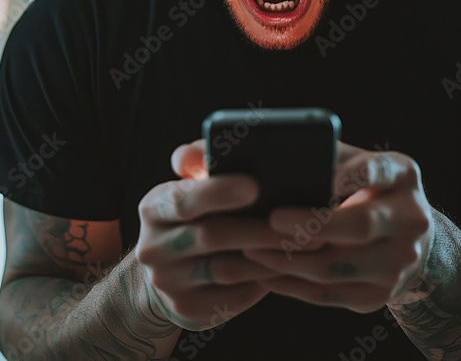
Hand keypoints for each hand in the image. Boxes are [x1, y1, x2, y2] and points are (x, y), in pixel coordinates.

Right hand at [133, 140, 290, 330]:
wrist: (166, 274)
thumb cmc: (193, 217)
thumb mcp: (190, 187)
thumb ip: (200, 162)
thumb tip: (210, 147)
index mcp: (153, 208)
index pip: (183, 199)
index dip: (218, 192)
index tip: (255, 185)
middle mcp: (153, 248)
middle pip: (210, 237)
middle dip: (259, 229)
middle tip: (303, 224)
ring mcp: (168, 284)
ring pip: (226, 270)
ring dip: (269, 257)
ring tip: (307, 245)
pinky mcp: (188, 312)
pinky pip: (233, 297)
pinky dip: (262, 282)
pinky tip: (288, 268)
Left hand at [242, 141, 432, 312]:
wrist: (413, 243)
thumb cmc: (370, 190)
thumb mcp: (364, 164)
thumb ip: (333, 156)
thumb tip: (279, 153)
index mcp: (402, 177)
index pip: (377, 172)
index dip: (351, 176)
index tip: (322, 178)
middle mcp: (410, 221)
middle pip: (359, 226)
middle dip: (311, 225)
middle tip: (271, 219)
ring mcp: (398, 263)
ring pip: (336, 268)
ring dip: (289, 260)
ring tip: (252, 247)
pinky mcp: (380, 295)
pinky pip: (328, 295)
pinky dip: (292, 285)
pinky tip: (266, 273)